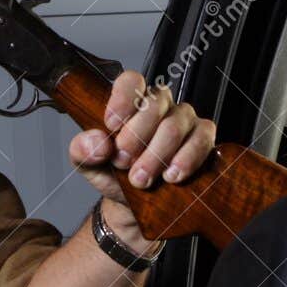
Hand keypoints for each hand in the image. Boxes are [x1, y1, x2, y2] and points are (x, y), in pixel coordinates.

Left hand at [68, 69, 216, 211]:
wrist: (133, 205)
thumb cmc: (113, 174)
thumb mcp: (89, 163)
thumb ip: (84, 149)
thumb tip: (98, 141)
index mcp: (131, 101)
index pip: (131, 81)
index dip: (123, 99)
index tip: (111, 125)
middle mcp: (160, 104)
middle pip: (155, 104)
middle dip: (136, 137)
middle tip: (123, 162)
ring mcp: (184, 119)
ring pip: (174, 126)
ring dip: (156, 155)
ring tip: (141, 178)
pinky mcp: (203, 138)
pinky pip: (201, 140)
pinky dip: (186, 159)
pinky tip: (171, 175)